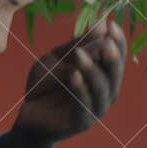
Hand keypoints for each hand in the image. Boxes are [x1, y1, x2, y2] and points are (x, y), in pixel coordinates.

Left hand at [13, 20, 125, 144]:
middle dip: (112, 57)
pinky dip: (80, 90)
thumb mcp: (57, 59)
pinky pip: (83, 106)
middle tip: (105, 42)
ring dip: (92, 71)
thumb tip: (101, 24)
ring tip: (80, 54)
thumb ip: (77, 45)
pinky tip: (74, 75)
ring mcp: (95, 110)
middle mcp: (106, 93)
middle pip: (115, 74)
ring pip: (101, 90)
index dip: (118, 42)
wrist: (28, 116)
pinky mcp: (81, 123)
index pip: (118, 57)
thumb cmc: (45, 86)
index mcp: (104, 75)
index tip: (111, 25)